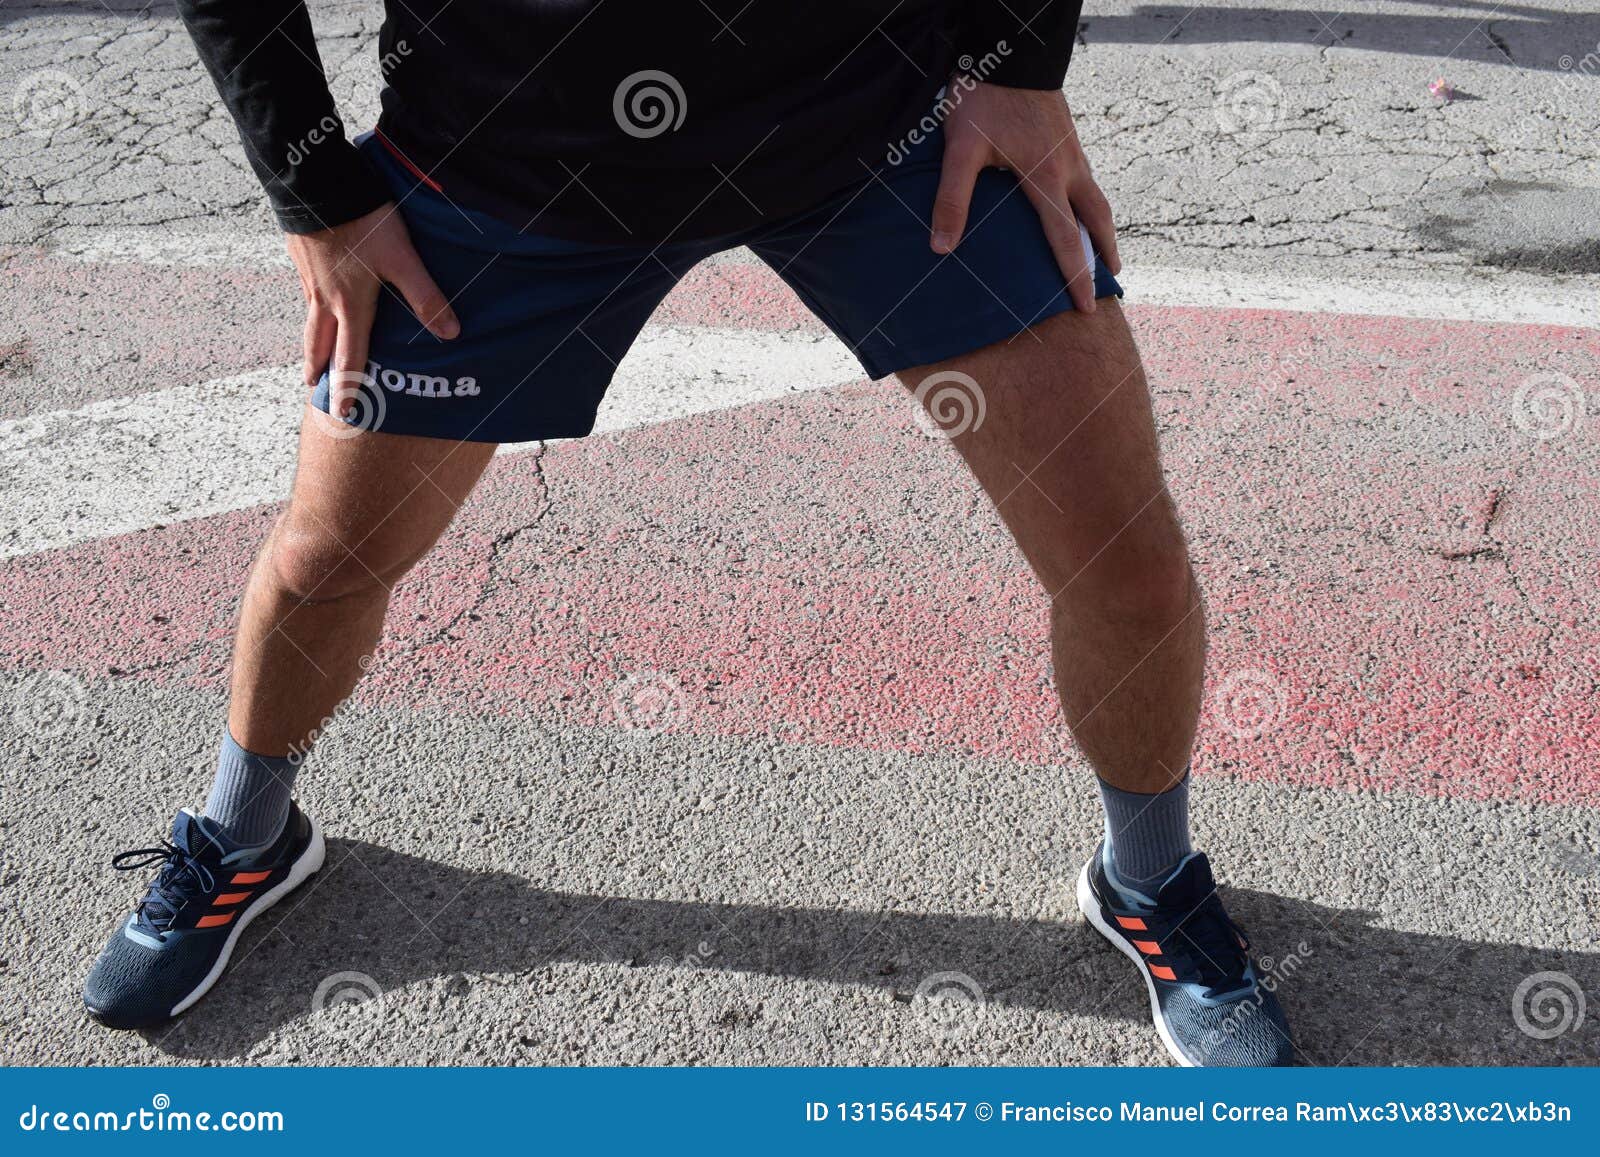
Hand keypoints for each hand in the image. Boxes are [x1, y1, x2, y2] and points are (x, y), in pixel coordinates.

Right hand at [287, 204, 458, 416]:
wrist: (315, 181)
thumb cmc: (362, 221)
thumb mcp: (401, 259)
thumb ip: (425, 296)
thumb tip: (450, 334)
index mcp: (350, 305)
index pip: (351, 356)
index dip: (350, 387)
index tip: (345, 413)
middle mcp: (325, 297)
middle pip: (319, 343)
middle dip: (318, 369)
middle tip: (312, 388)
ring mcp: (309, 276)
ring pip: (309, 317)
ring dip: (310, 341)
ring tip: (309, 354)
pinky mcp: (300, 254)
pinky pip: (305, 290)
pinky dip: (309, 306)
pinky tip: (313, 299)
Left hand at [931, 82, 1119, 312]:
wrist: (1011, 48)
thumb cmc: (984, 97)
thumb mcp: (960, 149)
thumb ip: (951, 198)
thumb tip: (941, 247)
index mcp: (1046, 177)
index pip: (1065, 239)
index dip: (1075, 276)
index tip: (1086, 307)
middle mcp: (1069, 167)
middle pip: (1097, 220)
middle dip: (1104, 254)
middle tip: (1110, 283)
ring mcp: (1073, 150)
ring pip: (1097, 198)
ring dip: (1102, 228)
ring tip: (1104, 250)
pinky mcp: (1067, 136)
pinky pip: (1087, 180)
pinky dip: (1091, 203)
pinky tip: (1080, 207)